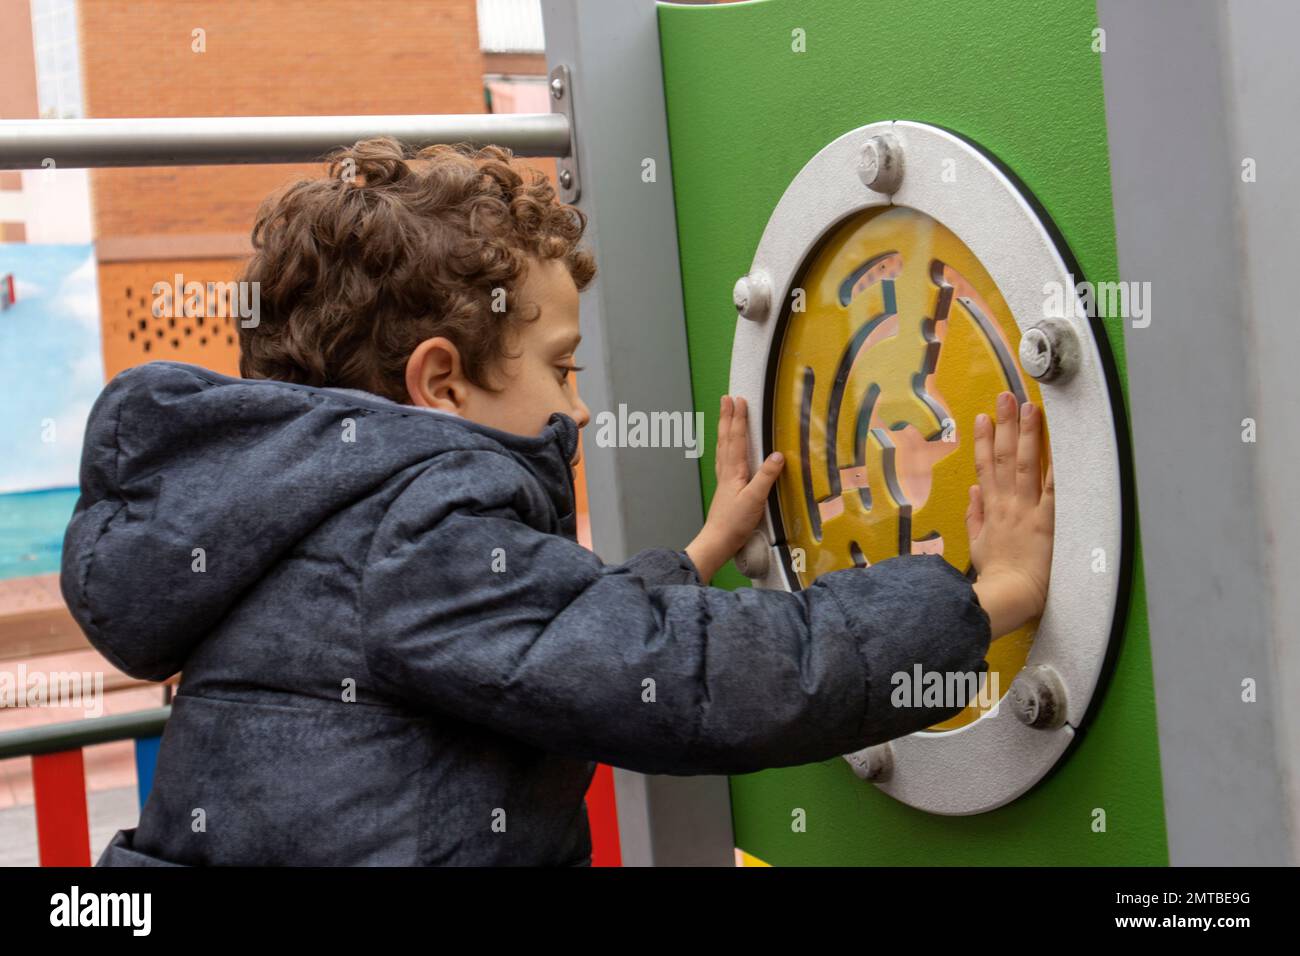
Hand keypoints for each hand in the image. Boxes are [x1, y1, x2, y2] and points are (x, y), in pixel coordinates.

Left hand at [685, 396, 784, 580]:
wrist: (717, 541)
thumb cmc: (734, 523)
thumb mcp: (755, 499)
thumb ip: (766, 477)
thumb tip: (778, 455)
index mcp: (734, 471)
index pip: (737, 439)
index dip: (739, 419)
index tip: (740, 400)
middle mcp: (727, 471)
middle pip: (726, 438)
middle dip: (727, 417)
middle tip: (726, 398)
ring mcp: (724, 479)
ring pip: (723, 446)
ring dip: (724, 428)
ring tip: (724, 415)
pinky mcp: (725, 487)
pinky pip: (723, 458)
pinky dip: (724, 446)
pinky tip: (726, 449)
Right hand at [967, 391, 1054, 637]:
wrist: (1007, 595)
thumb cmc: (995, 575)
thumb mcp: (977, 544)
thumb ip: (976, 515)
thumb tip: (974, 490)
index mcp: (991, 509)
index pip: (986, 466)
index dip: (985, 440)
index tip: (984, 418)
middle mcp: (1008, 503)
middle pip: (1006, 457)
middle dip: (1006, 425)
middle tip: (1007, 397)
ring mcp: (1027, 510)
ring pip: (1027, 464)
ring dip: (1028, 434)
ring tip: (1030, 408)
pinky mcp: (1047, 521)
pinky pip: (1053, 489)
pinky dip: (1055, 467)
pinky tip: (1059, 446)